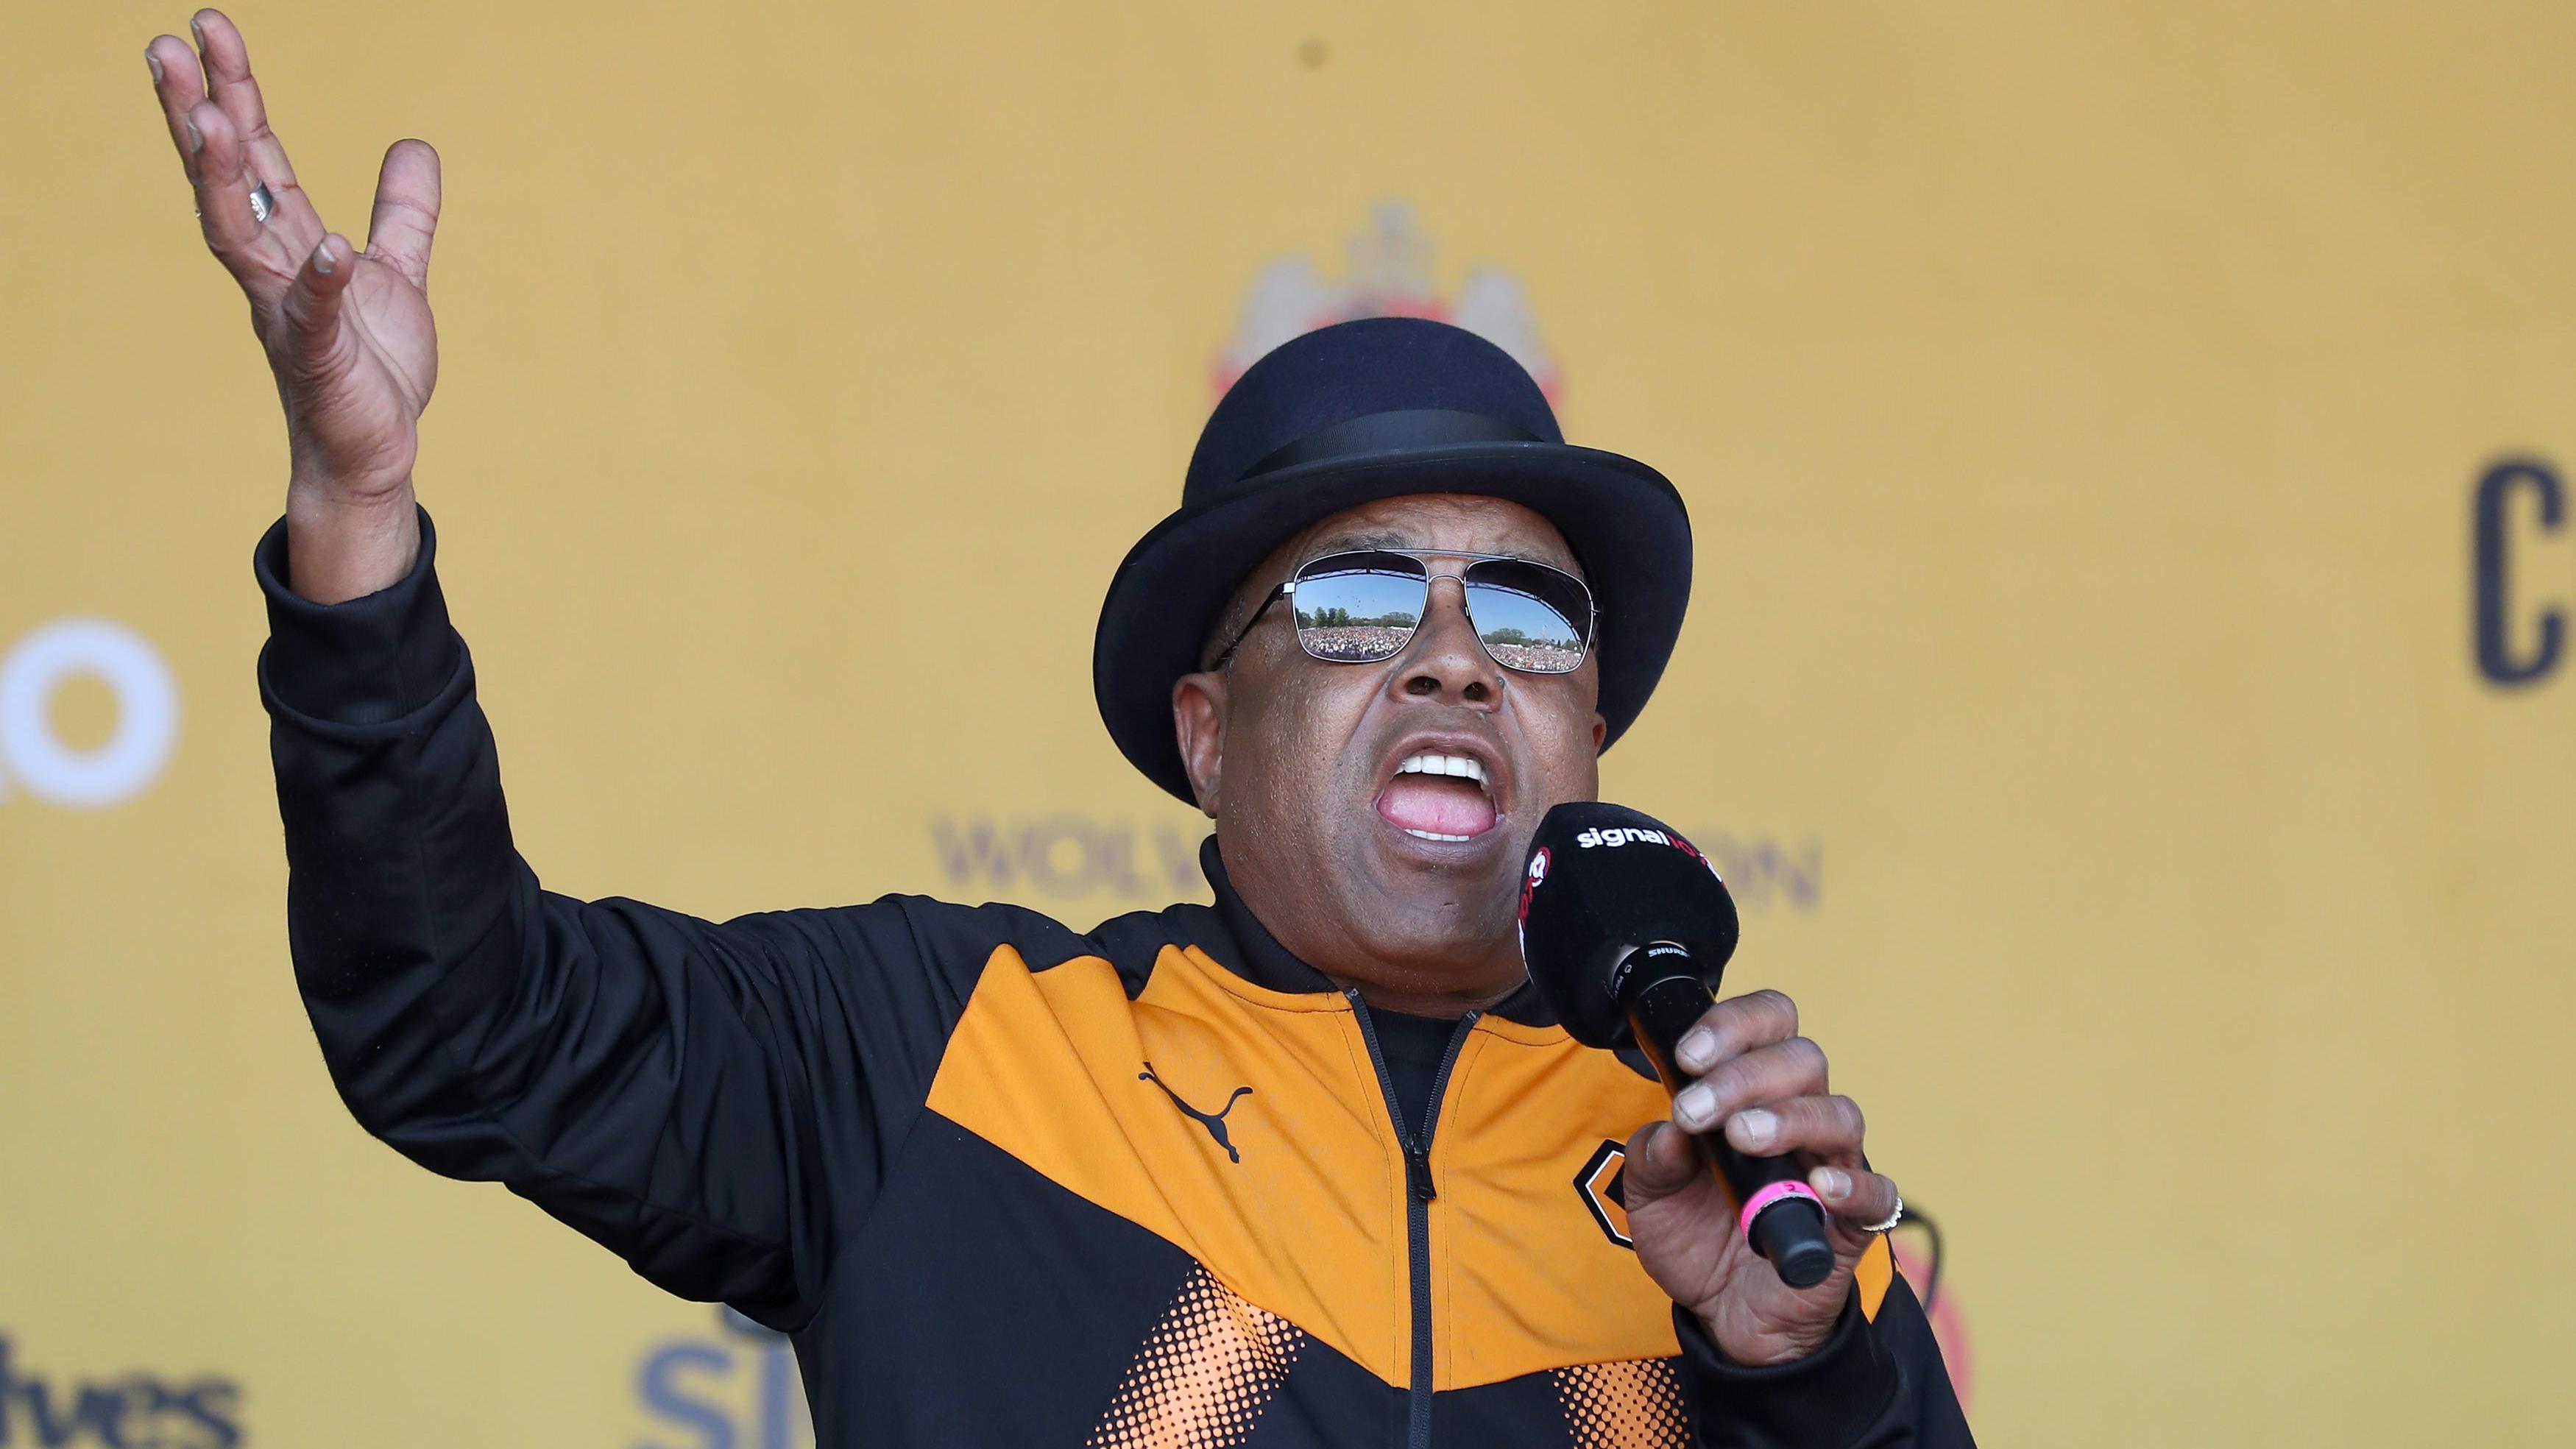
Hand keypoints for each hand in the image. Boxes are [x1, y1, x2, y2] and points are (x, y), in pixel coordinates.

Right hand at [146, 8, 441, 601]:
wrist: (376, 449)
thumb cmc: (372, 365)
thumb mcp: (396, 273)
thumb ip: (403, 212)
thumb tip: (414, 143)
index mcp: (289, 241)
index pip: (255, 154)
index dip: (233, 92)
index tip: (210, 28)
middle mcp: (272, 269)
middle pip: (226, 179)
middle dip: (198, 113)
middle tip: (167, 46)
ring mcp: (289, 314)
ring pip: (241, 237)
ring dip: (224, 179)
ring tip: (212, 119)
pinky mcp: (322, 360)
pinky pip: (317, 314)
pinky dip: (322, 279)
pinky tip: (329, 246)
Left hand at [1620, 989, 1900, 1366]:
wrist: (1723, 1311)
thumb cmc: (1696, 1235)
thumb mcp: (1651, 1197)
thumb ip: (1654, 1159)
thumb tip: (1670, 1132)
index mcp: (1754, 1092)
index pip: (1769, 1024)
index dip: (1734, 1025)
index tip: (1687, 1056)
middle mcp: (1801, 1117)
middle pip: (1803, 1060)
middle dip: (1744, 1075)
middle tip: (1696, 1112)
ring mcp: (1833, 1165)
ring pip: (1840, 1115)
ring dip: (1789, 1118)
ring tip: (1743, 1137)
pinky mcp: (1855, 1223)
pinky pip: (1878, 1193)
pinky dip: (1853, 1184)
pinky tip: (1819, 1185)